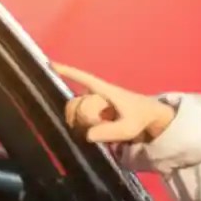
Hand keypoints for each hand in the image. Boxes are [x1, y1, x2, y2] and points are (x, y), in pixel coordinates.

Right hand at [53, 63, 175, 142]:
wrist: (150, 120)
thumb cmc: (141, 118)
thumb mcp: (129, 127)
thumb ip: (111, 132)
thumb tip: (87, 135)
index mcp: (105, 90)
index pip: (83, 78)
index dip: (67, 71)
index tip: (49, 64)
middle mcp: (96, 96)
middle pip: (76, 103)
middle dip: (80, 116)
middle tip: (95, 127)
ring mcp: (94, 105)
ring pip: (76, 113)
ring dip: (81, 123)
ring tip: (99, 131)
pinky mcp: (94, 115)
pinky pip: (79, 120)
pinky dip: (80, 127)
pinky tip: (88, 134)